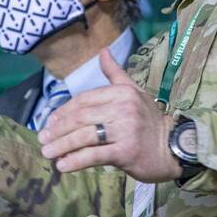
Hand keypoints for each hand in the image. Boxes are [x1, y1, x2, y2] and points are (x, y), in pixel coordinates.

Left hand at [37, 50, 182, 182]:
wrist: (173, 147)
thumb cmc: (149, 121)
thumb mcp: (134, 92)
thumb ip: (115, 73)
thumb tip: (103, 51)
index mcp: (122, 92)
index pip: (84, 100)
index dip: (63, 111)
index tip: (49, 122)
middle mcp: (123, 108)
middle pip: (80, 118)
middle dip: (58, 129)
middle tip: (43, 139)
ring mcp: (125, 130)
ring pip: (84, 137)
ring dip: (61, 145)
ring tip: (48, 153)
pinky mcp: (125, 152)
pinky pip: (94, 155)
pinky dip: (76, 161)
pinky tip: (62, 165)